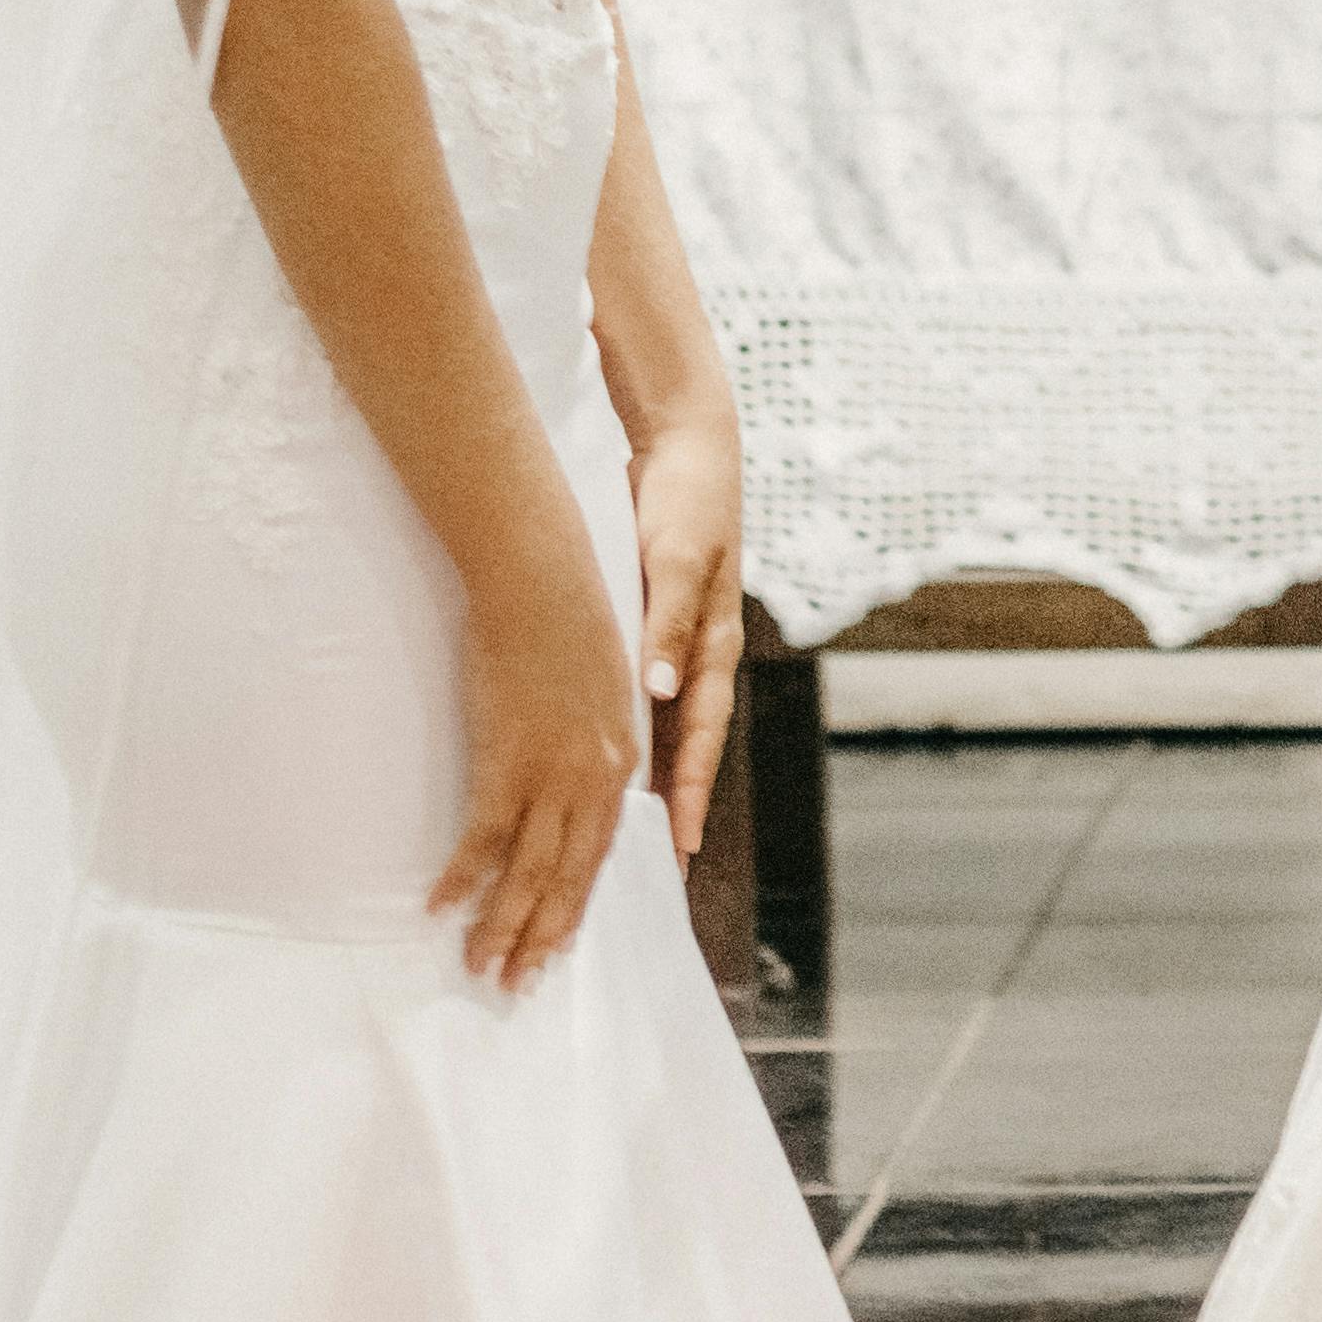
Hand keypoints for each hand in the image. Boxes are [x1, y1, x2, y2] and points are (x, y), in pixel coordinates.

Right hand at [435, 531, 641, 990]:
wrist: (540, 575)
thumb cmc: (565, 619)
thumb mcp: (600, 686)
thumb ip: (592, 740)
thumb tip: (574, 779)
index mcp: (623, 760)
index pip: (602, 855)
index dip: (576, 905)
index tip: (558, 948)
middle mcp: (596, 777)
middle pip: (569, 878)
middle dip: (541, 936)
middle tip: (515, 983)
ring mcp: (553, 772)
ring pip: (529, 871)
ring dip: (501, 925)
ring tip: (479, 966)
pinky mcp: (508, 758)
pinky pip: (484, 837)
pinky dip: (463, 878)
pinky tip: (440, 907)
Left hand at [628, 412, 745, 864]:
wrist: (686, 451)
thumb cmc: (688, 503)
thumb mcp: (678, 558)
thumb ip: (670, 621)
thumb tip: (662, 688)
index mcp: (714, 645)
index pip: (702, 736)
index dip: (689, 793)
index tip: (681, 845)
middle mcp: (699, 657)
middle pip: (687, 748)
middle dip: (673, 807)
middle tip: (659, 869)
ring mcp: (678, 647)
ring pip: (664, 730)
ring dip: (648, 780)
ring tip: (629, 835)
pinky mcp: (654, 631)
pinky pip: (643, 699)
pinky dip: (628, 735)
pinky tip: (607, 762)